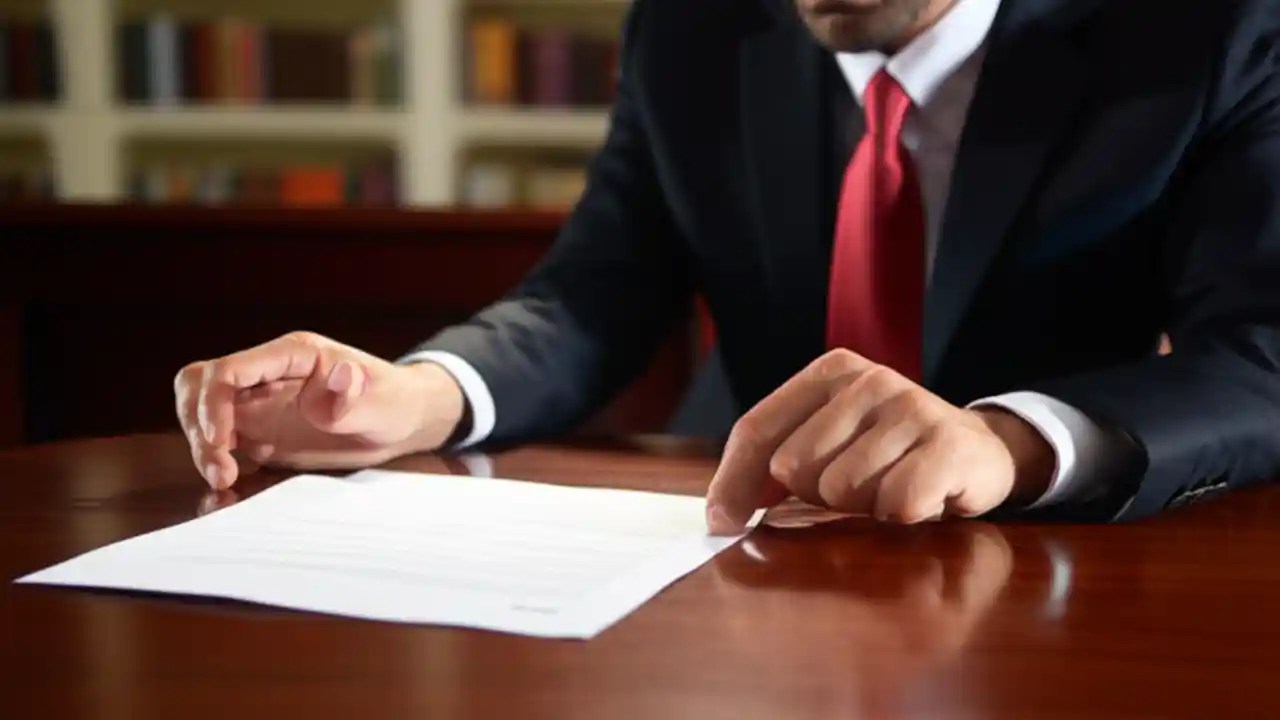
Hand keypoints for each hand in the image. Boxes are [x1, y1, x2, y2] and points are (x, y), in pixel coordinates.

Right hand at [175, 332, 465, 489]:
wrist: (401, 420)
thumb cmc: (394, 400)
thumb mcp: (382, 401)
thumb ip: (354, 396)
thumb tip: (340, 376)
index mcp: (292, 356)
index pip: (229, 370)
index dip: (214, 404)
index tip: (223, 441)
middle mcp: (267, 375)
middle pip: (199, 385)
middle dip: (198, 425)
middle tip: (221, 468)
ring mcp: (260, 402)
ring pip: (201, 410)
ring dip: (201, 445)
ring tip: (225, 478)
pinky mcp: (260, 429)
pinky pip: (220, 438)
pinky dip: (215, 458)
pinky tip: (232, 481)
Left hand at [705, 350, 1054, 533]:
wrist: (979, 452)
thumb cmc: (887, 454)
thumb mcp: (828, 445)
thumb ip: (770, 467)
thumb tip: (719, 516)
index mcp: (830, 373)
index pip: (757, 429)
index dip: (732, 481)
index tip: (719, 524)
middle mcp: (870, 380)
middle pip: (795, 466)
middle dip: (817, 495)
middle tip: (856, 487)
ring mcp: (912, 407)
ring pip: (842, 489)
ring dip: (864, 507)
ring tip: (891, 488)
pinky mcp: (950, 444)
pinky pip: (895, 503)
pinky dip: (903, 515)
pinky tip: (921, 499)